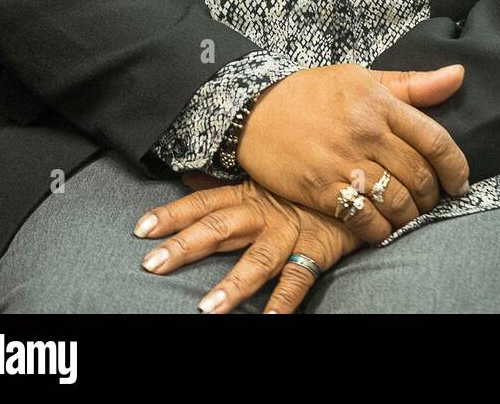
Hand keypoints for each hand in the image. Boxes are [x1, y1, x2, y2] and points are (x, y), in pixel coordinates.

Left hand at [134, 170, 362, 313]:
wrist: (357, 178)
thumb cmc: (301, 182)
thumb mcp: (262, 177)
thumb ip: (225, 182)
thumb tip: (186, 176)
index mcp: (247, 192)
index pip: (202, 202)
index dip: (172, 214)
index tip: (141, 229)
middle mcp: (264, 211)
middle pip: (219, 227)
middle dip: (185, 246)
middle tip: (152, 264)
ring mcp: (290, 231)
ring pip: (258, 258)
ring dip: (232, 284)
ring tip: (207, 309)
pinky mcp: (317, 247)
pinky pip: (300, 278)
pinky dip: (285, 301)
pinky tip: (271, 322)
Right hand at [235, 63, 469, 243]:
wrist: (254, 108)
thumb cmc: (312, 92)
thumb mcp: (361, 77)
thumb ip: (412, 84)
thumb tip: (459, 75)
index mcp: (379, 103)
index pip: (435, 140)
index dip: (456, 167)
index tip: (460, 182)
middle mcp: (366, 133)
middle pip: (419, 176)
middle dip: (432, 195)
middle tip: (430, 199)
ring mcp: (343, 163)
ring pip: (396, 202)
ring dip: (409, 216)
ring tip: (408, 214)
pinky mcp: (321, 190)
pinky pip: (364, 221)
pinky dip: (380, 230)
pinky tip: (381, 226)